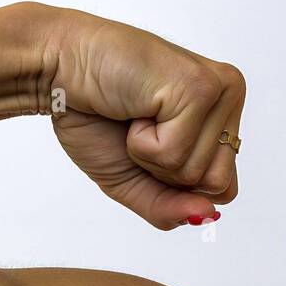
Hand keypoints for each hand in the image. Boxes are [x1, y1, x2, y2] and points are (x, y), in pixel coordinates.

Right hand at [36, 5, 244, 228]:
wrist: (56, 71)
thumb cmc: (95, 116)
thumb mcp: (135, 182)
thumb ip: (170, 209)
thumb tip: (209, 215)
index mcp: (223, 117)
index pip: (223, 189)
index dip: (178, 185)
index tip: (152, 142)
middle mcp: (230, 98)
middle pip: (217, 185)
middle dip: (166, 172)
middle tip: (141, 128)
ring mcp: (219, 90)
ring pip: (198, 172)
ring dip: (151, 154)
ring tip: (136, 115)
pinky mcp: (199, 88)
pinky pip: (175, 154)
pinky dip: (142, 142)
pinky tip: (134, 107)